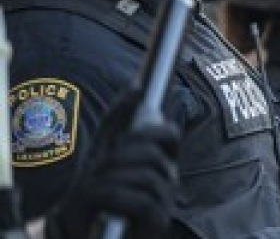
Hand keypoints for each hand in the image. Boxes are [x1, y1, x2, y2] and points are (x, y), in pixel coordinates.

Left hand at [45, 97, 179, 238]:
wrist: (78, 226)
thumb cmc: (95, 190)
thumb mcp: (104, 150)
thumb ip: (119, 119)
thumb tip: (136, 86)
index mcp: (160, 160)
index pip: (169, 134)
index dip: (148, 130)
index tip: (121, 138)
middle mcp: (168, 178)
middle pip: (153, 153)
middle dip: (119, 155)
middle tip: (99, 166)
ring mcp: (164, 201)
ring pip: (147, 175)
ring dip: (113, 178)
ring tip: (95, 187)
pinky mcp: (157, 222)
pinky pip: (142, 201)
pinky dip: (116, 197)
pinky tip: (101, 200)